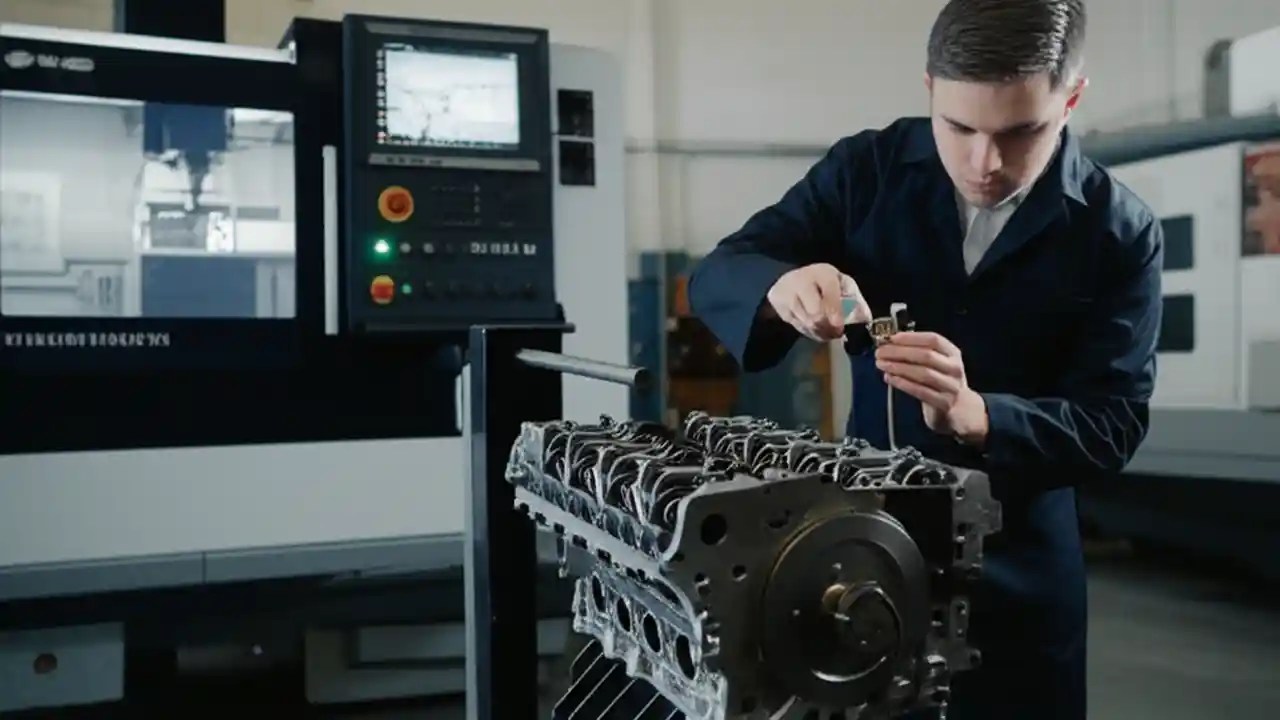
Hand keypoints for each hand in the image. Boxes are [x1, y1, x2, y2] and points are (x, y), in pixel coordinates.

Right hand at [765, 263, 870, 341]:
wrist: (790, 281)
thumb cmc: (822, 283)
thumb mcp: (841, 284)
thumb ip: (854, 299)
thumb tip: (865, 319)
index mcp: (822, 273)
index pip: (829, 292)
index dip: (835, 310)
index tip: (839, 326)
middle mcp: (801, 282)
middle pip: (814, 312)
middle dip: (828, 326)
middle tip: (837, 333)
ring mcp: (788, 296)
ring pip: (807, 323)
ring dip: (821, 332)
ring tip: (830, 333)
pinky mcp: (781, 310)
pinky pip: (799, 327)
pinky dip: (811, 333)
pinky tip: (818, 331)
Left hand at [875, 331, 988, 445]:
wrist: (960, 407)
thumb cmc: (941, 379)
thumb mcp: (937, 362)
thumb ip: (918, 351)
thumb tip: (889, 343)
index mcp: (952, 353)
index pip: (933, 339)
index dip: (911, 337)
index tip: (891, 338)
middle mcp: (954, 367)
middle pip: (926, 355)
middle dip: (899, 352)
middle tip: (879, 352)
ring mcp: (950, 386)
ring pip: (922, 373)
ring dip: (898, 367)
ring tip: (881, 364)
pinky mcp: (943, 402)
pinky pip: (920, 391)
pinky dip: (902, 383)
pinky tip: (889, 378)